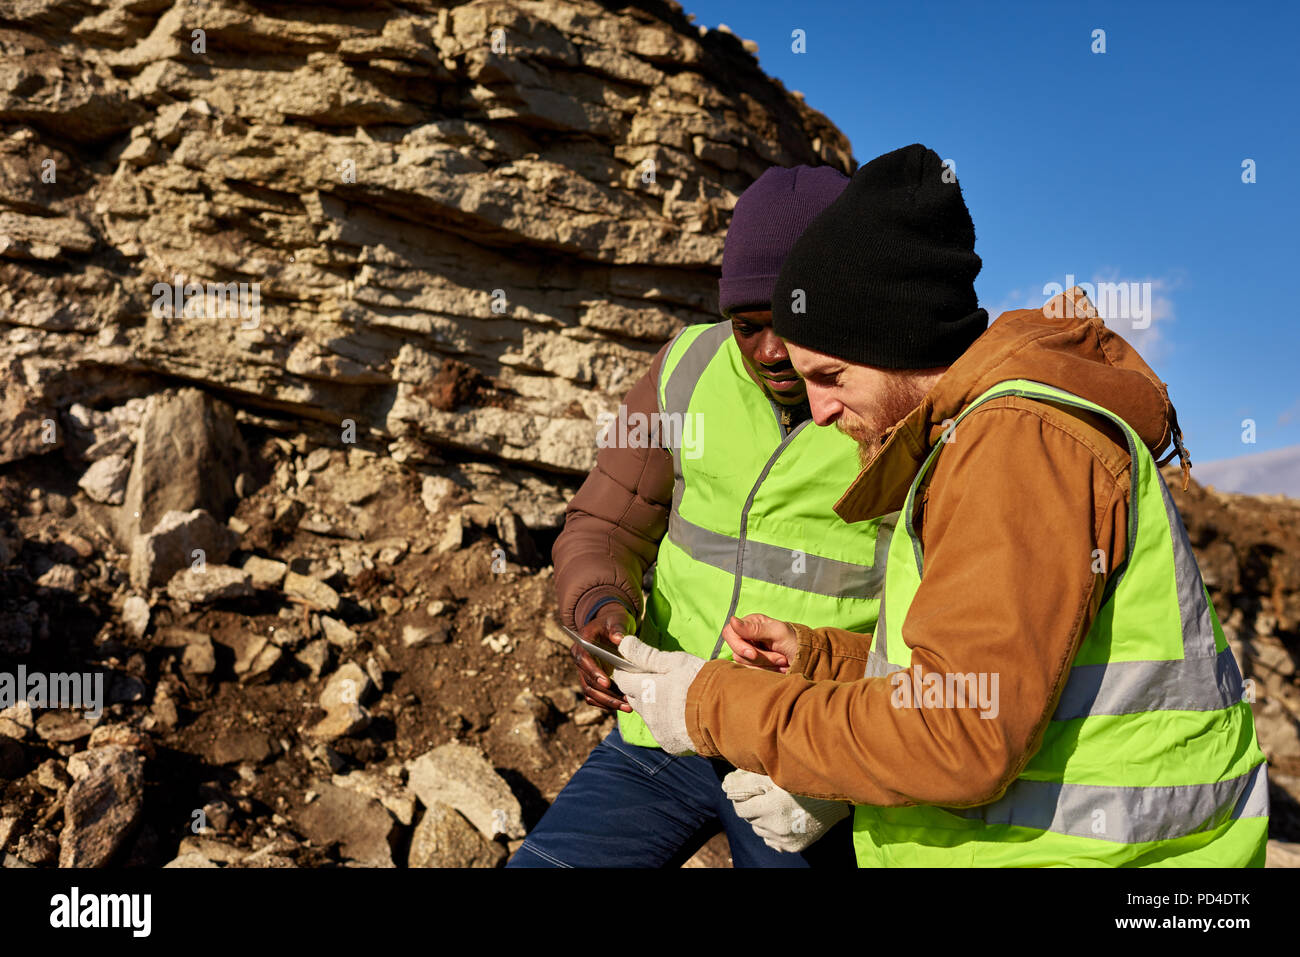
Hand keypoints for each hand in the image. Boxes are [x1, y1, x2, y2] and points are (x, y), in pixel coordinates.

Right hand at [570, 604, 636, 713]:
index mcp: (582, 643)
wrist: (611, 626)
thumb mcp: (617, 619)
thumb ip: (617, 627)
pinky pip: (594, 696)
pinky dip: (606, 703)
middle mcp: (580, 659)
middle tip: (624, 701)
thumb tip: (619, 639)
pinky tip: (622, 706)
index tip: (607, 683)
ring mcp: (584, 672)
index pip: (583, 659)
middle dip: (605, 694)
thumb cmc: (614, 621)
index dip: (593, 672)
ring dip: (607, 702)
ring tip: (627, 706)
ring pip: (590, 692)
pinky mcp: (591, 680)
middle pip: (587, 681)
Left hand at [612, 635, 705, 754]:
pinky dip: (669, 723)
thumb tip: (624, 643)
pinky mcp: (670, 744)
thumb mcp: (674, 661)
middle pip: (634, 698)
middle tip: (662, 681)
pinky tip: (685, 716)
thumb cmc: (699, 681)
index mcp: (644, 690)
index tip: (639, 667)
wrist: (724, 712)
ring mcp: (658, 730)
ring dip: (656, 707)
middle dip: (641, 689)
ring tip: (677, 698)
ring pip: (648, 715)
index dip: (628, 672)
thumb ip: (646, 654)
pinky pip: (663, 731)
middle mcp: (647, 713)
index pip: (622, 679)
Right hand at [721, 614, 796, 672]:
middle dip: (760, 658)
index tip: (752, 654)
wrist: (808, 659)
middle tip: (780, 657)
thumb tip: (732, 620)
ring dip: (766, 665)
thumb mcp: (777, 632)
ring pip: (744, 664)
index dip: (738, 645)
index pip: (729, 633)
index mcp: (751, 623)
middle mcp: (747, 637)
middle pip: (737, 652)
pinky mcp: (754, 666)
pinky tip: (779, 667)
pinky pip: (751, 672)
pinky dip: (767, 671)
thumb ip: (754, 629)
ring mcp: (750, 652)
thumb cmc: (795, 641)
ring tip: (782, 660)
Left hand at [722, 769, 850, 852]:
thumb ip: (750, 777)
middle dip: (755, 808)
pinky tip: (783, 819)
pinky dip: (773, 832)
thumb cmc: (805, 776)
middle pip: (751, 820)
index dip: (743, 799)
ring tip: (776, 807)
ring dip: (763, 820)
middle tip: (766, 796)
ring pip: (761, 831)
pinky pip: (773, 842)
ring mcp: (786, 839)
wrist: (839, 792)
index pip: (741, 809)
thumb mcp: (777, 772)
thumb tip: (727, 783)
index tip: (750, 792)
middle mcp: (777, 827)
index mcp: (772, 807)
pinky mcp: (795, 846)